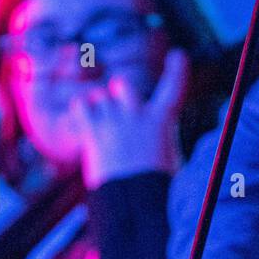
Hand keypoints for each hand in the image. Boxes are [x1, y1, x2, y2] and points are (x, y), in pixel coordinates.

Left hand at [70, 49, 188, 189]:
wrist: (134, 203)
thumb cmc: (155, 187)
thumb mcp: (171, 160)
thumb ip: (162, 138)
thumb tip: (156, 130)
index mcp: (162, 121)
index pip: (174, 87)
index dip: (177, 70)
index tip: (178, 55)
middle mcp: (137, 114)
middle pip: (123, 85)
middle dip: (120, 95)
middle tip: (119, 115)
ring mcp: (114, 121)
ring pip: (98, 97)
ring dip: (98, 109)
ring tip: (102, 131)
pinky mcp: (93, 132)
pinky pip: (79, 106)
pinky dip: (80, 115)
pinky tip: (86, 130)